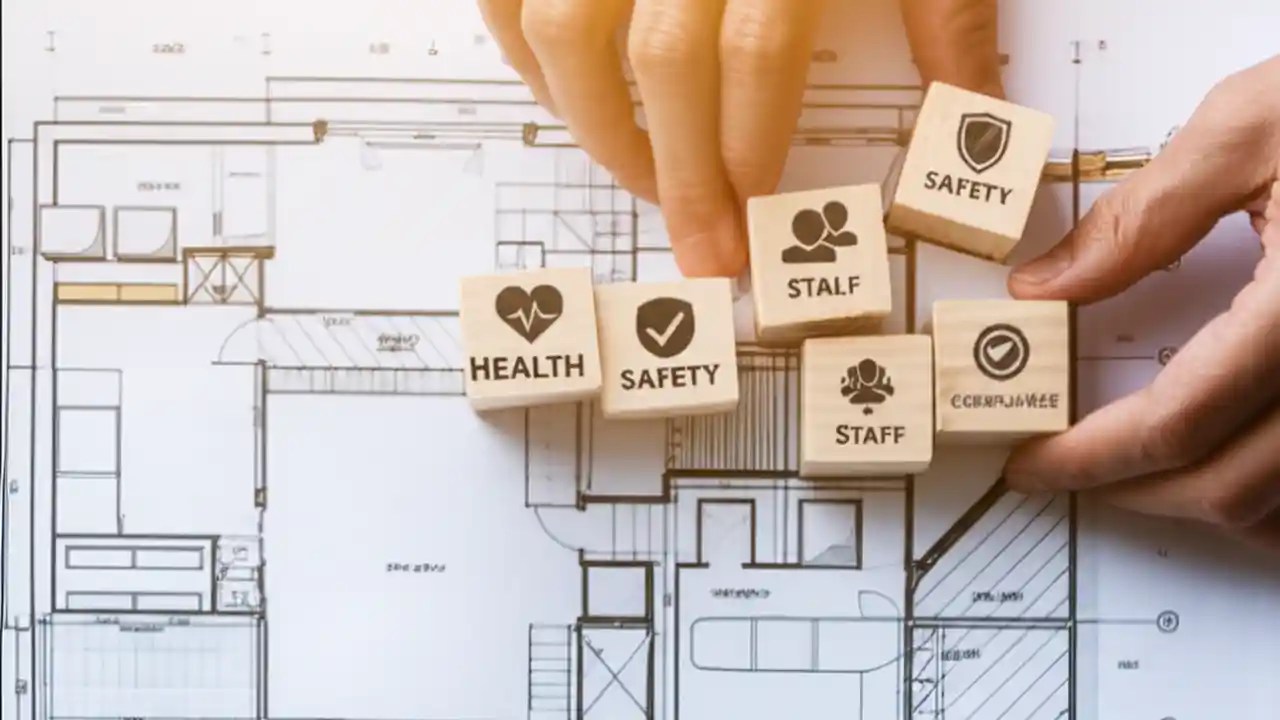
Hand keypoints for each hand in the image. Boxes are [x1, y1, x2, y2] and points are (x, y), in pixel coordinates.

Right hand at [478, 0, 1003, 276]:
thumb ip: (944, 7)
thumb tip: (973, 110)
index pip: (751, 52)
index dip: (745, 144)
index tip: (749, 212)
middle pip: (658, 58)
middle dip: (674, 171)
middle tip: (697, 244)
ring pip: (562, 27)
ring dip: (591, 122)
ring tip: (632, 176)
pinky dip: (521, 48)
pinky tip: (560, 90)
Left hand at [1004, 56, 1279, 548]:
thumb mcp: (1248, 129)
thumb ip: (1140, 219)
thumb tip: (1046, 285)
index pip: (1176, 422)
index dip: (1089, 457)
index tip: (1032, 462)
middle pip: (1229, 486)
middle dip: (1130, 490)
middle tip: (1063, 469)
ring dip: (1202, 504)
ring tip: (1133, 474)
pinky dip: (1274, 495)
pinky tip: (1228, 465)